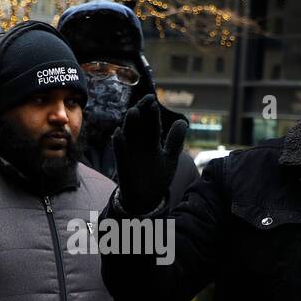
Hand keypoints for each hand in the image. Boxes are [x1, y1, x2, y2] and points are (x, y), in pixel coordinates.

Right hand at [112, 94, 187, 214]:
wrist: (147, 199)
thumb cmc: (157, 176)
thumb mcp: (169, 158)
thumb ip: (174, 141)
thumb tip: (183, 122)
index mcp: (151, 141)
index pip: (151, 123)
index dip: (152, 113)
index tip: (154, 101)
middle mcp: (139, 144)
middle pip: (139, 124)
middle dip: (142, 112)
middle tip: (146, 101)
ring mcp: (130, 153)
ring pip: (128, 135)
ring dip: (130, 124)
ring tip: (133, 112)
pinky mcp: (122, 165)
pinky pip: (119, 153)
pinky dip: (118, 144)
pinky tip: (118, 134)